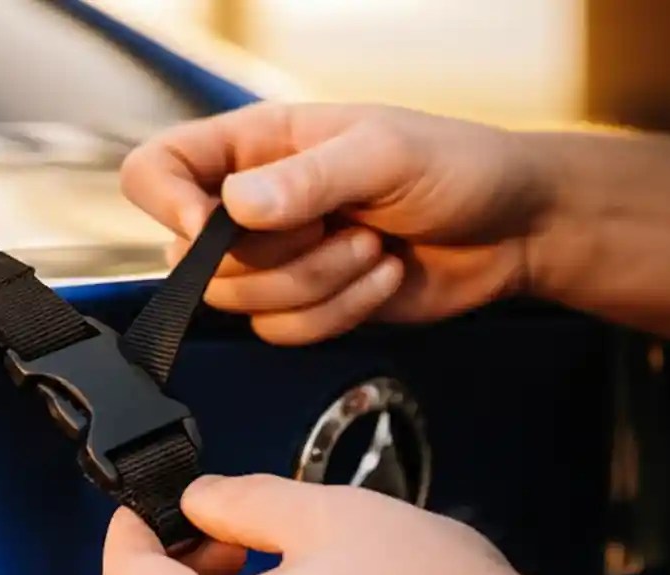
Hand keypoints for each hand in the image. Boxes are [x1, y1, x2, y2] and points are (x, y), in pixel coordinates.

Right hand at [121, 102, 554, 344]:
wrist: (512, 228)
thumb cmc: (455, 165)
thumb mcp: (383, 153)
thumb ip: (306, 179)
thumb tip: (232, 206)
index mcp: (253, 146)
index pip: (157, 168)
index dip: (165, 201)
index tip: (212, 222)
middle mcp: (250, 204)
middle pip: (196, 257)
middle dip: (278, 255)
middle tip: (346, 223)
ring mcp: (275, 259)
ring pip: (241, 302)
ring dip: (319, 283)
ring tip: (373, 245)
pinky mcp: (304, 306)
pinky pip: (282, 332)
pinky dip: (339, 312)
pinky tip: (382, 275)